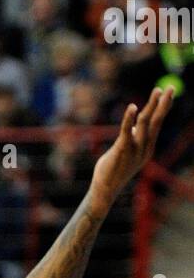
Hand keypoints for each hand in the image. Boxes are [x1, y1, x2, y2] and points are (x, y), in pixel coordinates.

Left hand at [91, 86, 172, 206]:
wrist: (106, 189)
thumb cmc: (113, 168)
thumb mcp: (126, 151)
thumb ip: (132, 138)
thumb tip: (135, 125)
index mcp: (148, 147)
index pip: (157, 124)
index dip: (162, 108)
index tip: (167, 94)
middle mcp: (145, 147)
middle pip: (157, 121)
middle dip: (164, 104)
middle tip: (172, 88)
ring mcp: (135, 149)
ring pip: (146, 124)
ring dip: (152, 106)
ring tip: (157, 91)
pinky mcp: (122, 150)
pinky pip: (127, 131)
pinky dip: (129, 118)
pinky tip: (133, 107)